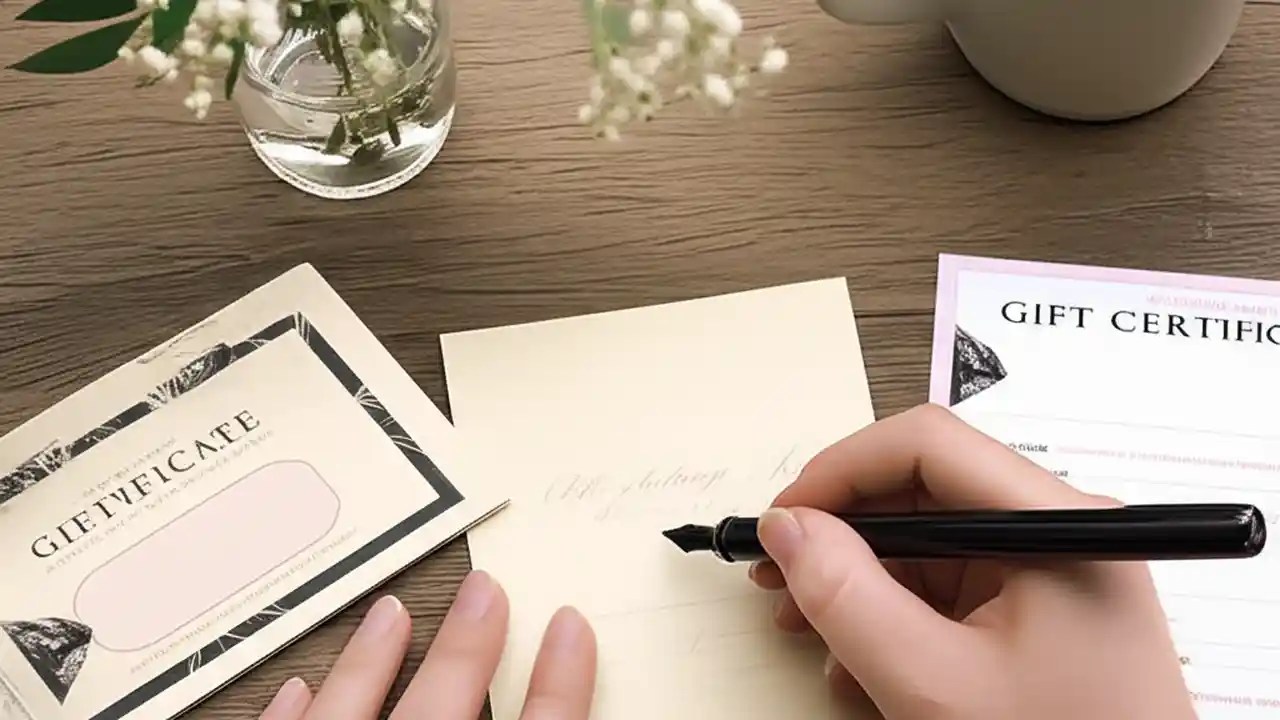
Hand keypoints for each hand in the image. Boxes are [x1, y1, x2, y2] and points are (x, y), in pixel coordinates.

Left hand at [257, 571, 596, 719]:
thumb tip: (544, 702)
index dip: (560, 684)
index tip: (572, 627)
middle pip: (442, 712)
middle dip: (466, 650)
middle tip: (486, 587)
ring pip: (350, 718)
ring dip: (369, 664)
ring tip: (388, 613)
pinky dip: (289, 719)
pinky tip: (295, 689)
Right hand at [750, 404, 1194, 719]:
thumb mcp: (933, 681)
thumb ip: (847, 596)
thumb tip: (786, 527)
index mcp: (1058, 525)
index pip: (929, 444)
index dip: (841, 470)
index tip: (784, 519)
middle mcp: (1060, 533)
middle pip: (924, 490)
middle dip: (842, 531)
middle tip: (778, 571)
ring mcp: (1051, 573)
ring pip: (928, 541)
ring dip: (858, 579)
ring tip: (805, 623)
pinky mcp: (1038, 612)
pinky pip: (948, 587)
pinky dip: (893, 614)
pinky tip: (858, 660)